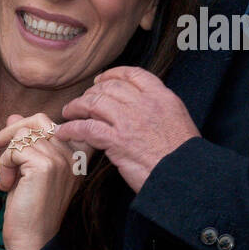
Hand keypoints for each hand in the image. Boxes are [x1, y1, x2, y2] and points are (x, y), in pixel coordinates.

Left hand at [0, 113, 90, 249]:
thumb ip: (27, 143)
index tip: (12, 144)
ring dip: (6, 156)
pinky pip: (14, 149)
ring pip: (23, 134)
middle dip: (12, 131)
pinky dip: (3, 165)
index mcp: (76, 157)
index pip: (56, 122)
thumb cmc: (30, 210)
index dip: (30, 125)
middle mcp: (73, 156)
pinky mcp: (44, 166)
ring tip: (9, 180)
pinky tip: (7, 186)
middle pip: (38, 120)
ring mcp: (61, 159)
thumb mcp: (29, 171)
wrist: (31, 240)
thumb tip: (13, 116)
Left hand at [57, 67, 199, 192]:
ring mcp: (129, 121)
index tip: (102, 80)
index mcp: (162, 96)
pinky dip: (71, 129)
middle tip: (83, 101)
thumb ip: (157, 110)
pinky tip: (63, 132)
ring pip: (94, 103)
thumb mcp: (177, 120)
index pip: (133, 74)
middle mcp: (145, 103)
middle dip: (92, 92)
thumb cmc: (183, 155)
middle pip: (109, 87)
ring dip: (76, 107)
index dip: (113, 74)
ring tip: (68, 113)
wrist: (184, 175)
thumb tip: (138, 109)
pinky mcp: (117, 140)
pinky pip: (86, 128)